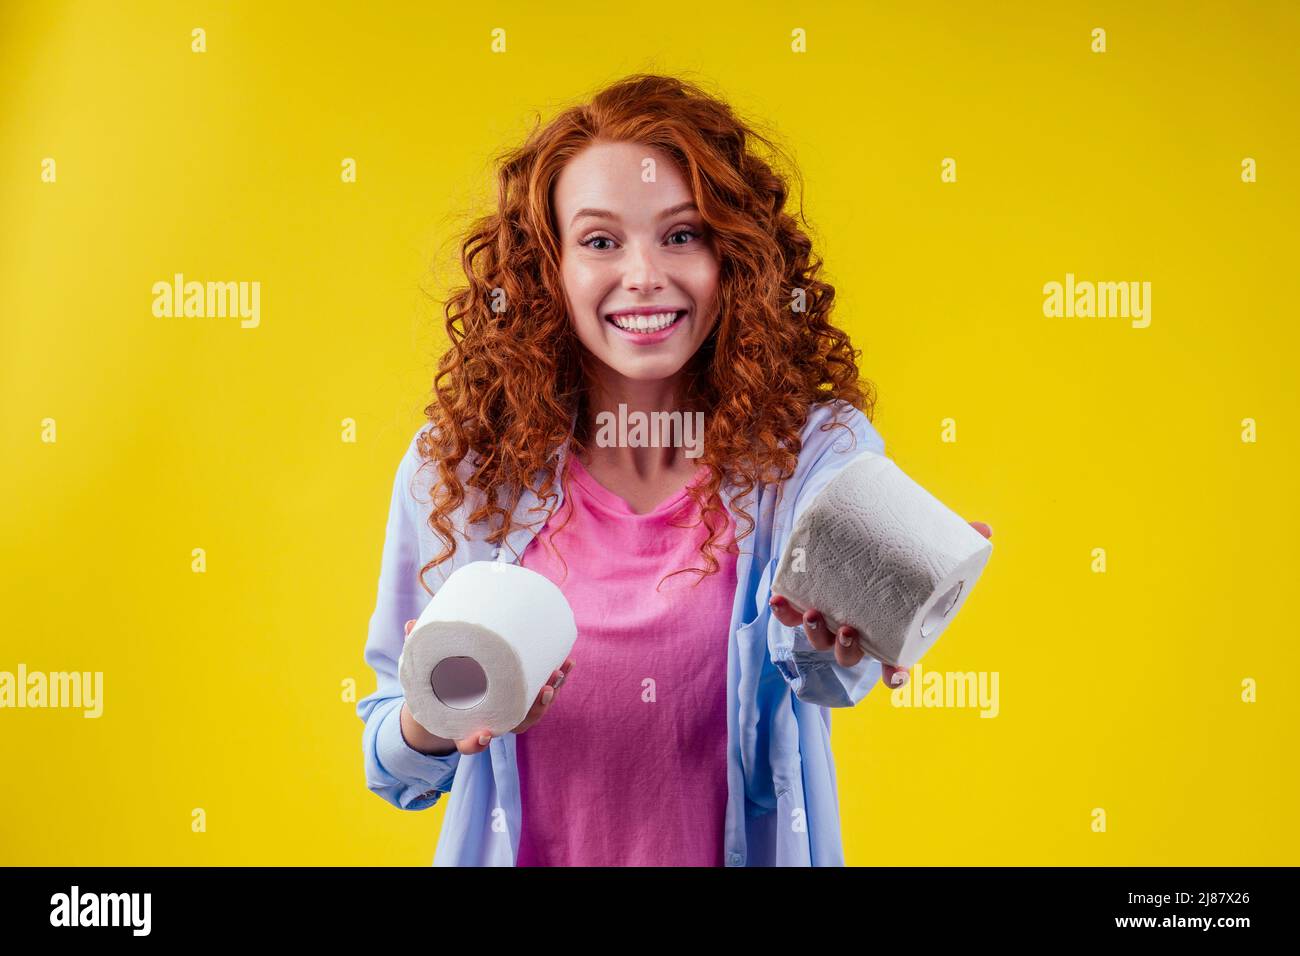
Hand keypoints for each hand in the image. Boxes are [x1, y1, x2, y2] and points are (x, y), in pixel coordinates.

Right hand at [399, 618, 574, 753]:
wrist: (448, 698)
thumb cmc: (438, 686)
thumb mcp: (424, 673)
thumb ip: (417, 650)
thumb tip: (410, 624)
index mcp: (464, 725)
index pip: (470, 743)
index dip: (476, 742)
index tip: (484, 734)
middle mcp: (489, 723)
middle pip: (516, 725)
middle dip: (534, 710)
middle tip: (544, 691)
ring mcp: (507, 712)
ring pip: (533, 712)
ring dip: (550, 693)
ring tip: (559, 670)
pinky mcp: (520, 699)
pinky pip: (541, 696)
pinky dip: (555, 681)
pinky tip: (565, 662)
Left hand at [769, 520, 993, 687]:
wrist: (847, 531)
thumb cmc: (891, 551)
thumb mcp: (920, 547)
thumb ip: (949, 539)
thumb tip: (985, 529)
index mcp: (887, 630)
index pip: (893, 665)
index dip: (894, 675)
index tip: (896, 677)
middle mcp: (857, 631)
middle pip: (849, 656)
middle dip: (847, 649)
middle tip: (849, 629)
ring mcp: (829, 619)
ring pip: (820, 640)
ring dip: (816, 633)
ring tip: (815, 612)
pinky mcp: (804, 600)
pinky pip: (790, 616)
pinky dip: (784, 612)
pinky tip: (779, 600)